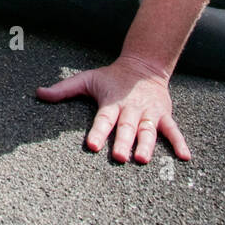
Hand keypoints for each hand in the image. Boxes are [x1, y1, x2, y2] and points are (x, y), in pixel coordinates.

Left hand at [36, 55, 190, 163]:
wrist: (143, 64)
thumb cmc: (112, 77)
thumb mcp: (87, 79)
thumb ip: (64, 89)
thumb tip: (39, 93)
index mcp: (112, 103)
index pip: (103, 119)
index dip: (97, 131)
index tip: (91, 144)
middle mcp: (131, 109)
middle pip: (126, 127)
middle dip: (123, 141)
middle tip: (119, 156)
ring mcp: (148, 113)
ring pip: (148, 131)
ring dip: (146, 145)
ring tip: (143, 159)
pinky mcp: (163, 116)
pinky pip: (173, 130)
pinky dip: (180, 143)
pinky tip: (185, 157)